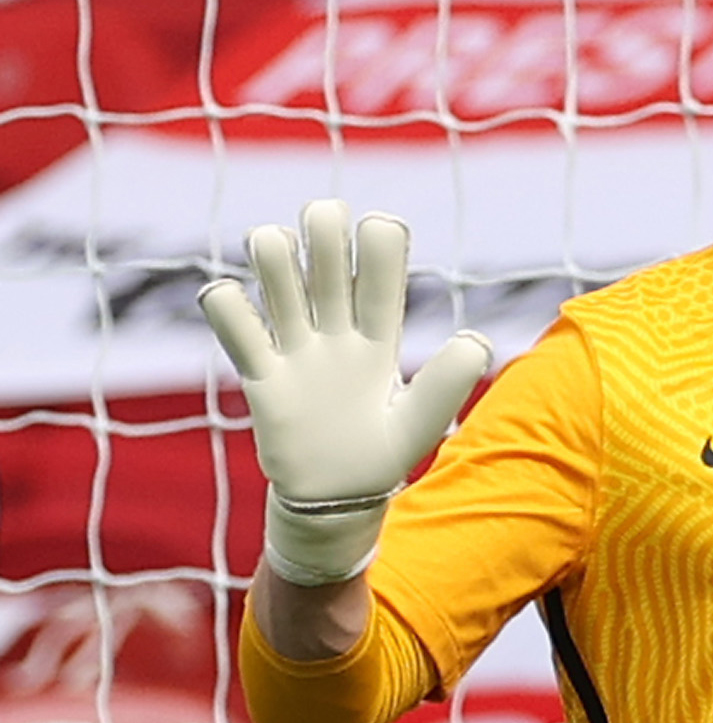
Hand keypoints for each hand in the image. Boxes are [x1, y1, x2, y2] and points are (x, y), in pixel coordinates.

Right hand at [199, 199, 491, 585]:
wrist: (335, 499)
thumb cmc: (382, 455)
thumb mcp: (421, 423)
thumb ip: (448, 383)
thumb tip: (475, 339)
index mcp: (380, 334)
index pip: (381, 269)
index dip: (379, 239)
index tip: (379, 229)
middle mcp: (336, 329)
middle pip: (325, 253)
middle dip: (322, 224)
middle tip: (322, 223)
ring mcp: (296, 348)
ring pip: (276, 272)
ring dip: (273, 251)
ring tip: (276, 254)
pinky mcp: (261, 374)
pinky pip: (235, 324)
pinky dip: (226, 304)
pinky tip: (234, 304)